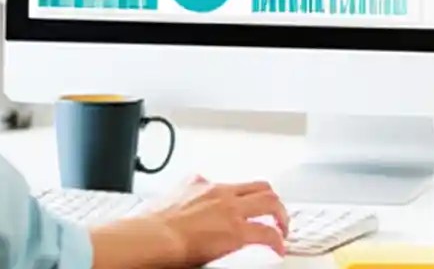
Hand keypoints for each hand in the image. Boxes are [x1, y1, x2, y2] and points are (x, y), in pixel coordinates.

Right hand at [90, 176, 288, 268]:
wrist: (151, 236)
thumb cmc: (151, 225)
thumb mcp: (168, 197)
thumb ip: (181, 192)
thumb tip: (178, 194)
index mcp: (203, 185)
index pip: (233, 184)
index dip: (247, 195)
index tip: (250, 205)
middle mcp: (221, 192)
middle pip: (260, 187)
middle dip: (272, 201)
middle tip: (275, 215)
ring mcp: (231, 210)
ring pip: (270, 202)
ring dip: (281, 216)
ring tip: (282, 230)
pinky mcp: (236, 231)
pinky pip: (267, 234)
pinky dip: (277, 241)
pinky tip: (279, 249)